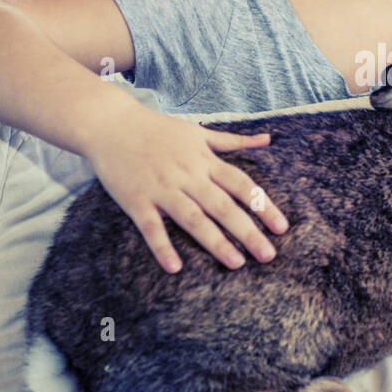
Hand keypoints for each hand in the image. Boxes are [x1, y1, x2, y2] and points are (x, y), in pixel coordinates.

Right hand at [82, 107, 288, 273]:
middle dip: (247, 231)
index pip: (241, 184)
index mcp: (204, 160)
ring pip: (192, 218)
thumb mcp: (198, 131)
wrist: (109, 123)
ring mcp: (161, 188)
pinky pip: (151, 227)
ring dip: (215, 242)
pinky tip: (175, 268)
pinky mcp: (135, 200)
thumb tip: (268, 139)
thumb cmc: (157, 129)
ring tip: (237, 263)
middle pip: (222, 206)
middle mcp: (187, 175)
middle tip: (268, 256)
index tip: (282, 227)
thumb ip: (233, 140)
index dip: (262, 205)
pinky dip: (162, 246)